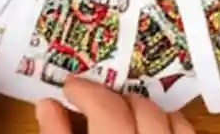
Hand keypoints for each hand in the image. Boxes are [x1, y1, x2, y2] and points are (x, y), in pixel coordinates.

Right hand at [35, 78, 193, 133]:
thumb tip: (47, 106)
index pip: (103, 110)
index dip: (84, 93)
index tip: (69, 88)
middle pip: (137, 109)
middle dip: (111, 99)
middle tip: (92, 103)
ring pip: (167, 118)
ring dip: (143, 110)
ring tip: (121, 116)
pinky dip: (171, 125)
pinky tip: (155, 130)